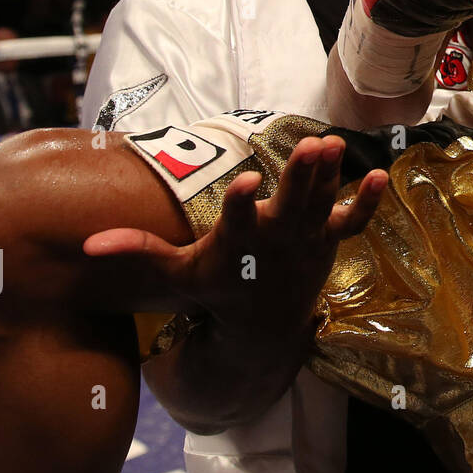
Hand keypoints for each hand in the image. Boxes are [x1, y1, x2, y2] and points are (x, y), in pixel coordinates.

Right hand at [84, 136, 385, 333]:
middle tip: (311, 145)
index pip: (237, 222)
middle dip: (301, 177)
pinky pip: (355, 222)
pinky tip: (382, 175)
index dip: (241, 203)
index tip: (246, 182)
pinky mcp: (330, 241)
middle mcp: (276, 243)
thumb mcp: (178, 275)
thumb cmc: (217, 290)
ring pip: (323, 204)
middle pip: (292, 206)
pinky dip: (368, 203)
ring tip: (335, 142)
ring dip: (331, 176)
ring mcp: (308, 242)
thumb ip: (140, 253)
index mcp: (237, 247)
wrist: (263, 329)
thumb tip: (89, 243)